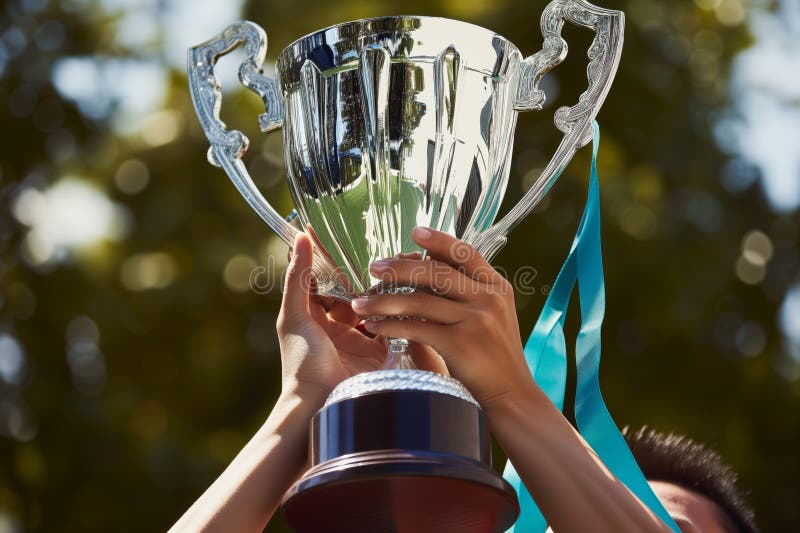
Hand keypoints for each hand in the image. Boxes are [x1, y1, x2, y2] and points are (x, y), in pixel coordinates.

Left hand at [277, 233, 384, 404]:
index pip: (324, 282)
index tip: (346, 236)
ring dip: (382, 292)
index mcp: (312, 318)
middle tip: (380, 252)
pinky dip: (396, 313)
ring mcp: (359, 340)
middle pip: (351, 293)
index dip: (332, 262)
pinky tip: (407, 294)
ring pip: (373, 307)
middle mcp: (336, 328)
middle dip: (363, 276)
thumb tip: (300, 238)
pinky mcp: (380, 353)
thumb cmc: (302, 362)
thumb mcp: (295, 315)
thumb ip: (298, 279)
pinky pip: (391, 327)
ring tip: (396, 269)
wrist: (321, 405)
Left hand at [350, 227, 534, 410]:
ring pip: (420, 300)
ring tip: (361, 302)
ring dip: (384, 300)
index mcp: (497, 287)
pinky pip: (415, 327)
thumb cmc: (495, 357)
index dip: (439, 241)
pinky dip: (390, 325)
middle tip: (375, 268)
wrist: (512, 396)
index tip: (415, 232)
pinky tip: (374, 326)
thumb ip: (467, 293)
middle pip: (437, 272)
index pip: (465, 253)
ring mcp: (476, 320)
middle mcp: (488, 298)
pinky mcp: (460, 344)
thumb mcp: (492, 316)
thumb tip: (426, 269)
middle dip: (400, 268)